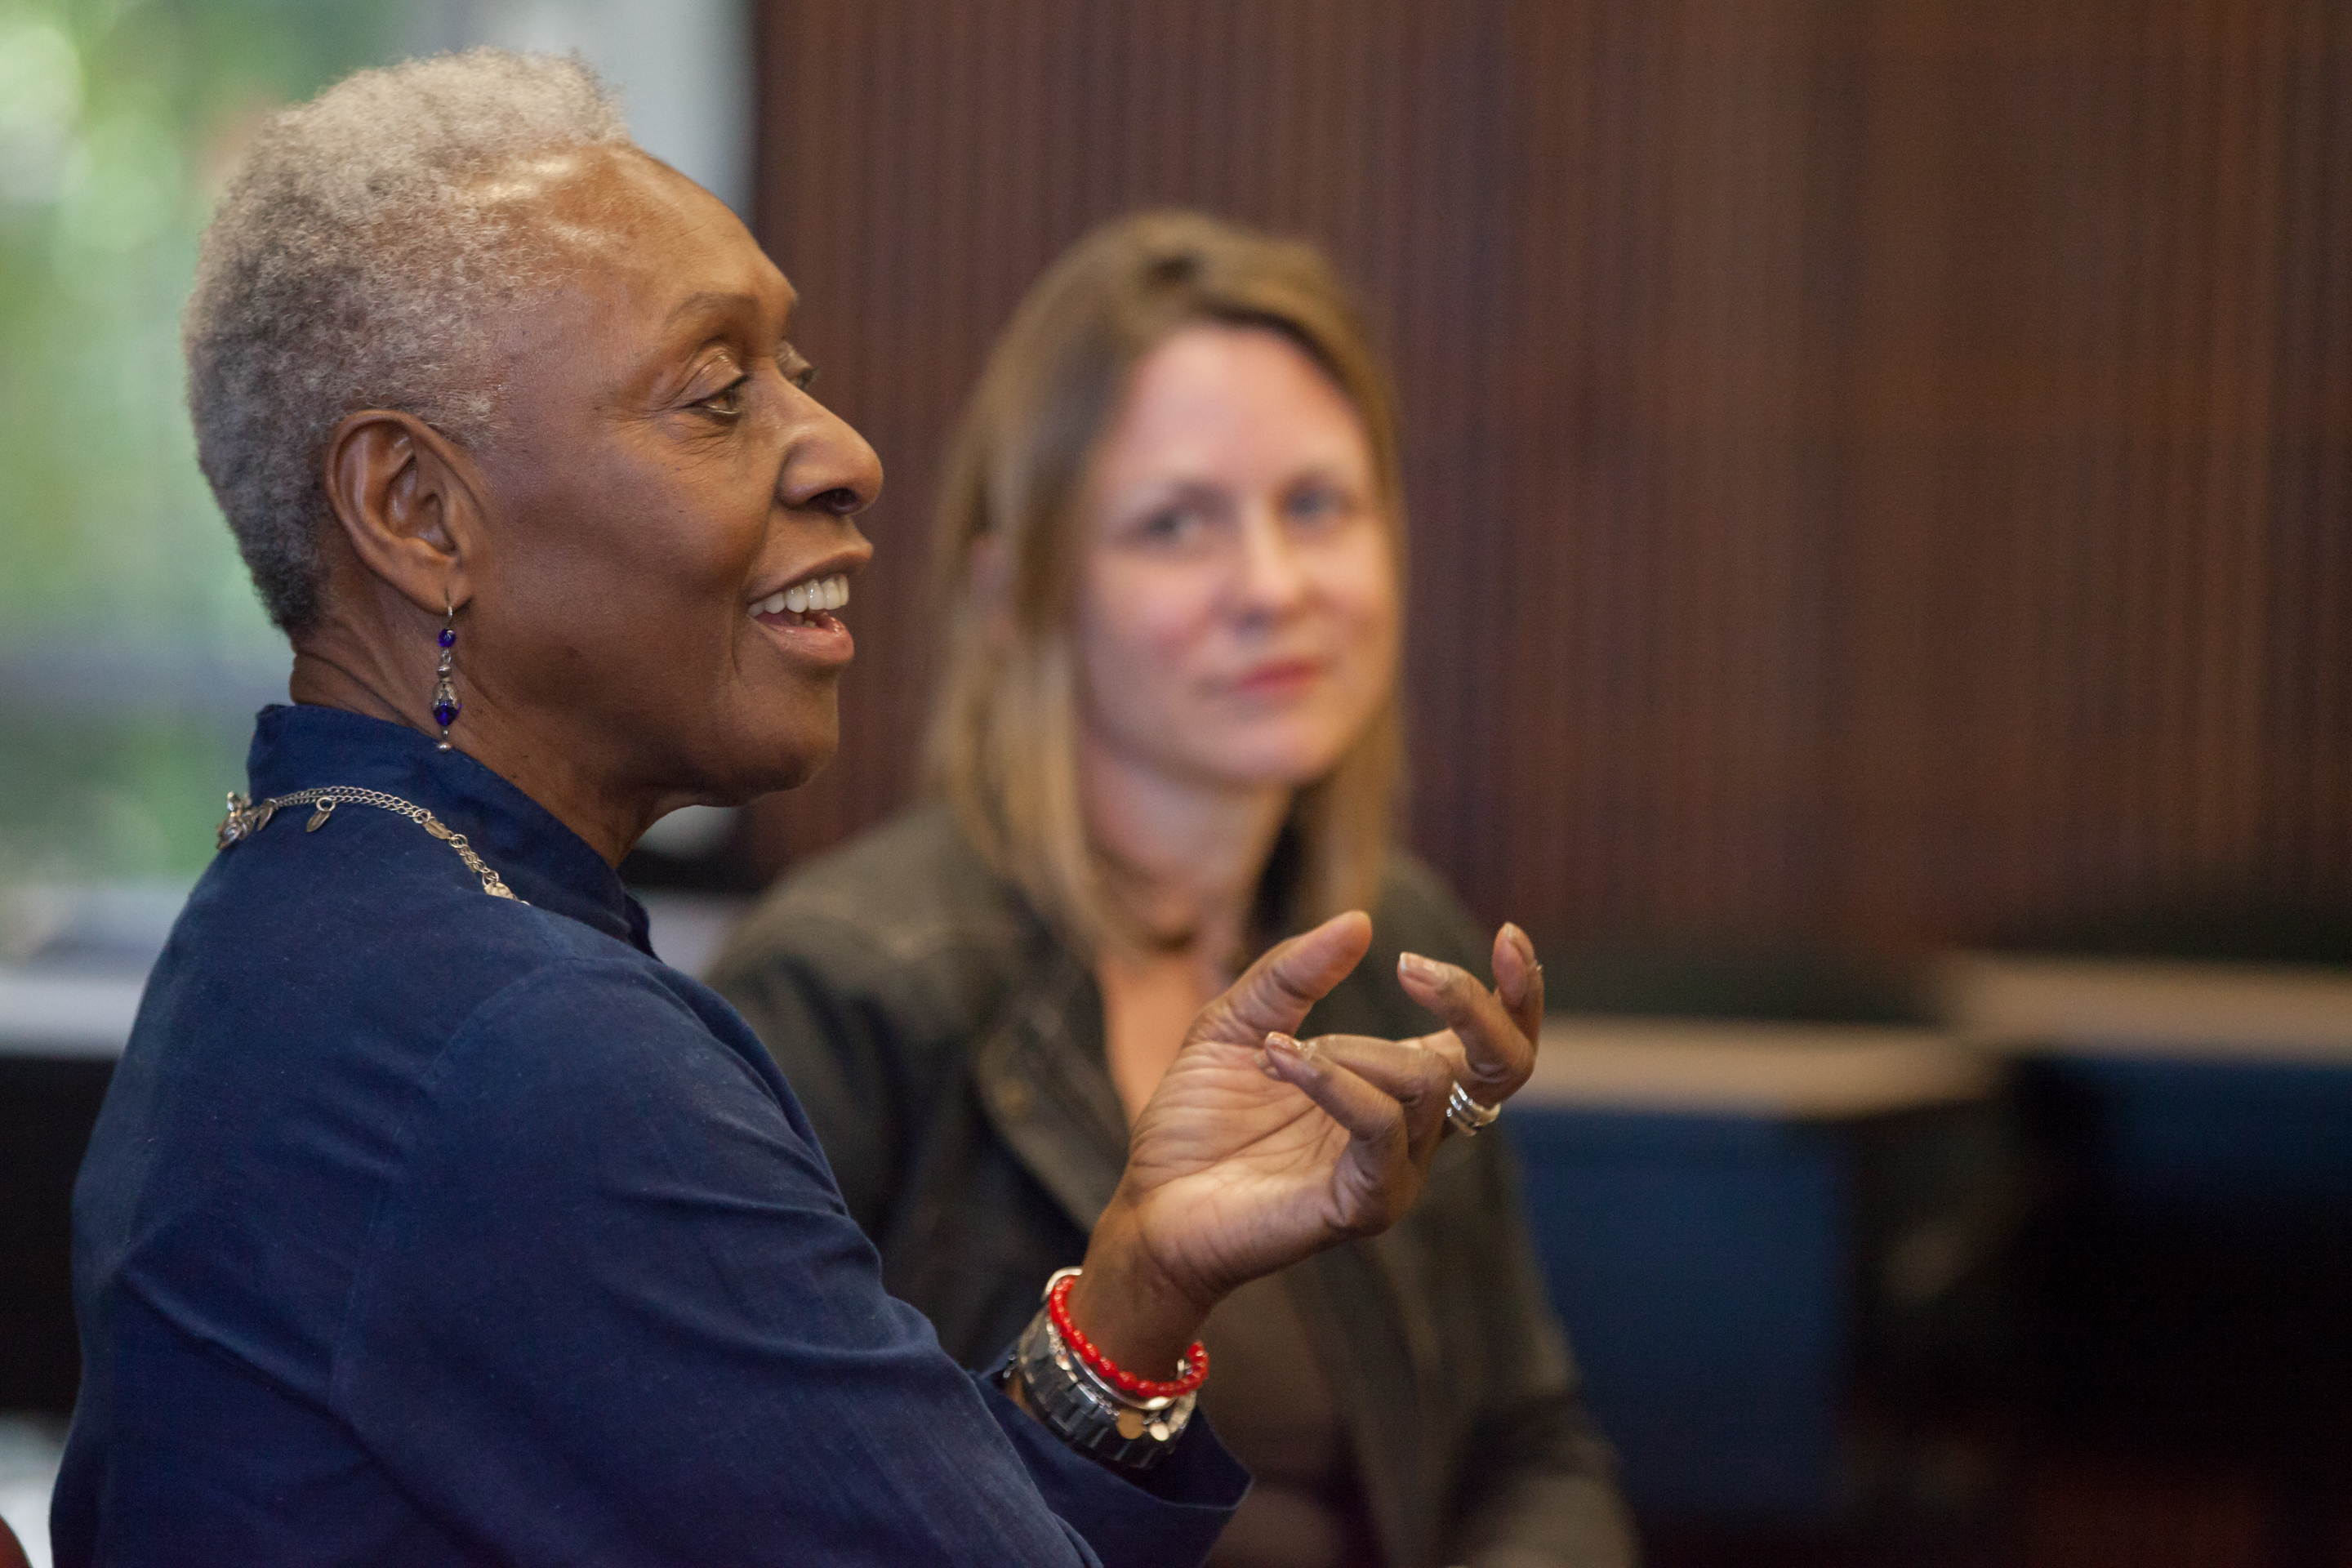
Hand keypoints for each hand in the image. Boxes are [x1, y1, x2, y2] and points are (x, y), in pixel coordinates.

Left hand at [1066, 914, 1543, 1379]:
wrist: (1150, 1202)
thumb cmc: (1199, 1119)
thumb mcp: (1240, 1021)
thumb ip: (1294, 973)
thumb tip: (1359, 920)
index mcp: (1398, 1082)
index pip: (1495, 1043)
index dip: (1519, 993)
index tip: (1507, 934)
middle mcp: (1413, 1128)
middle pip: (1505, 1068)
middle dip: (1475, 1006)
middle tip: (1412, 968)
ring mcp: (1396, 1170)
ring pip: (1425, 1082)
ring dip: (1350, 1045)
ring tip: (1277, 1049)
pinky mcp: (1366, 1204)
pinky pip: (1379, 1126)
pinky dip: (1331, 1078)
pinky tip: (1278, 1057)